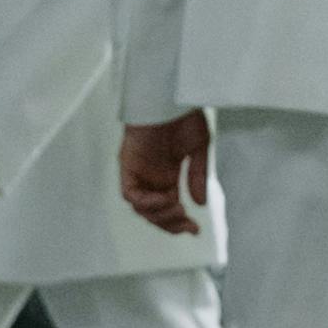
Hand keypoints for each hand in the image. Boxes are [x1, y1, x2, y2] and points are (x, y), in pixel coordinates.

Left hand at [120, 111, 212, 232]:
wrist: (171, 97)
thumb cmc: (184, 116)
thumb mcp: (198, 149)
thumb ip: (196, 177)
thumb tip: (199, 204)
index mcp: (166, 174)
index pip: (168, 207)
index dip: (179, 222)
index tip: (196, 230)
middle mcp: (150, 176)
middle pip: (154, 213)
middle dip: (171, 224)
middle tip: (188, 226)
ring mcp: (138, 172)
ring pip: (142, 208)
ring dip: (159, 215)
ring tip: (178, 209)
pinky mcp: (128, 165)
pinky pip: (131, 194)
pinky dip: (146, 202)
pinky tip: (165, 199)